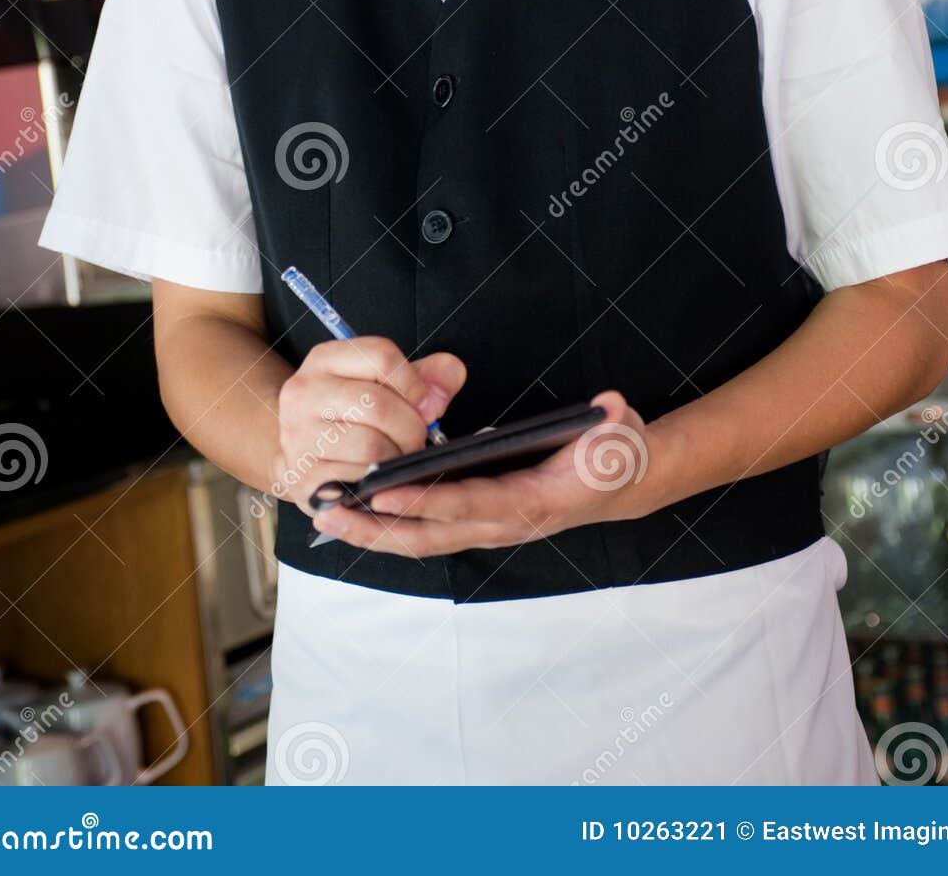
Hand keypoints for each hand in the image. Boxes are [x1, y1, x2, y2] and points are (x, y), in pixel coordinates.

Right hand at [271, 336, 465, 515]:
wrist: (302, 454)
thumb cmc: (350, 416)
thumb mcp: (383, 385)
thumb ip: (424, 376)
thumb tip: (447, 381)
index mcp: (325, 359)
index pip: (382, 356)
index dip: (414, 383)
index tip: (422, 404)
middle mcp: (303, 391)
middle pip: (380, 405)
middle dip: (411, 428)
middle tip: (413, 439)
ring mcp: (298, 435)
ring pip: (372, 447)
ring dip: (396, 459)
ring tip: (394, 458)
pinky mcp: (301, 475)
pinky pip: (358, 480)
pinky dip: (377, 483)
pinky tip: (375, 478)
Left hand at [313, 390, 660, 556]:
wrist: (619, 482)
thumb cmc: (614, 456)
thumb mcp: (621, 438)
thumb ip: (615, 428)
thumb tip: (613, 409)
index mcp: (532, 501)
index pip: (470, 503)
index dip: (426, 499)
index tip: (382, 489)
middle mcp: (502, 522)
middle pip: (430, 533)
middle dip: (377, 525)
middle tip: (329, 508)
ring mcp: (487, 526)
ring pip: (421, 538)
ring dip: (372, 529)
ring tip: (325, 510)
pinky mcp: (477, 519)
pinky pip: (425, 528)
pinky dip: (387, 524)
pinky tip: (354, 509)